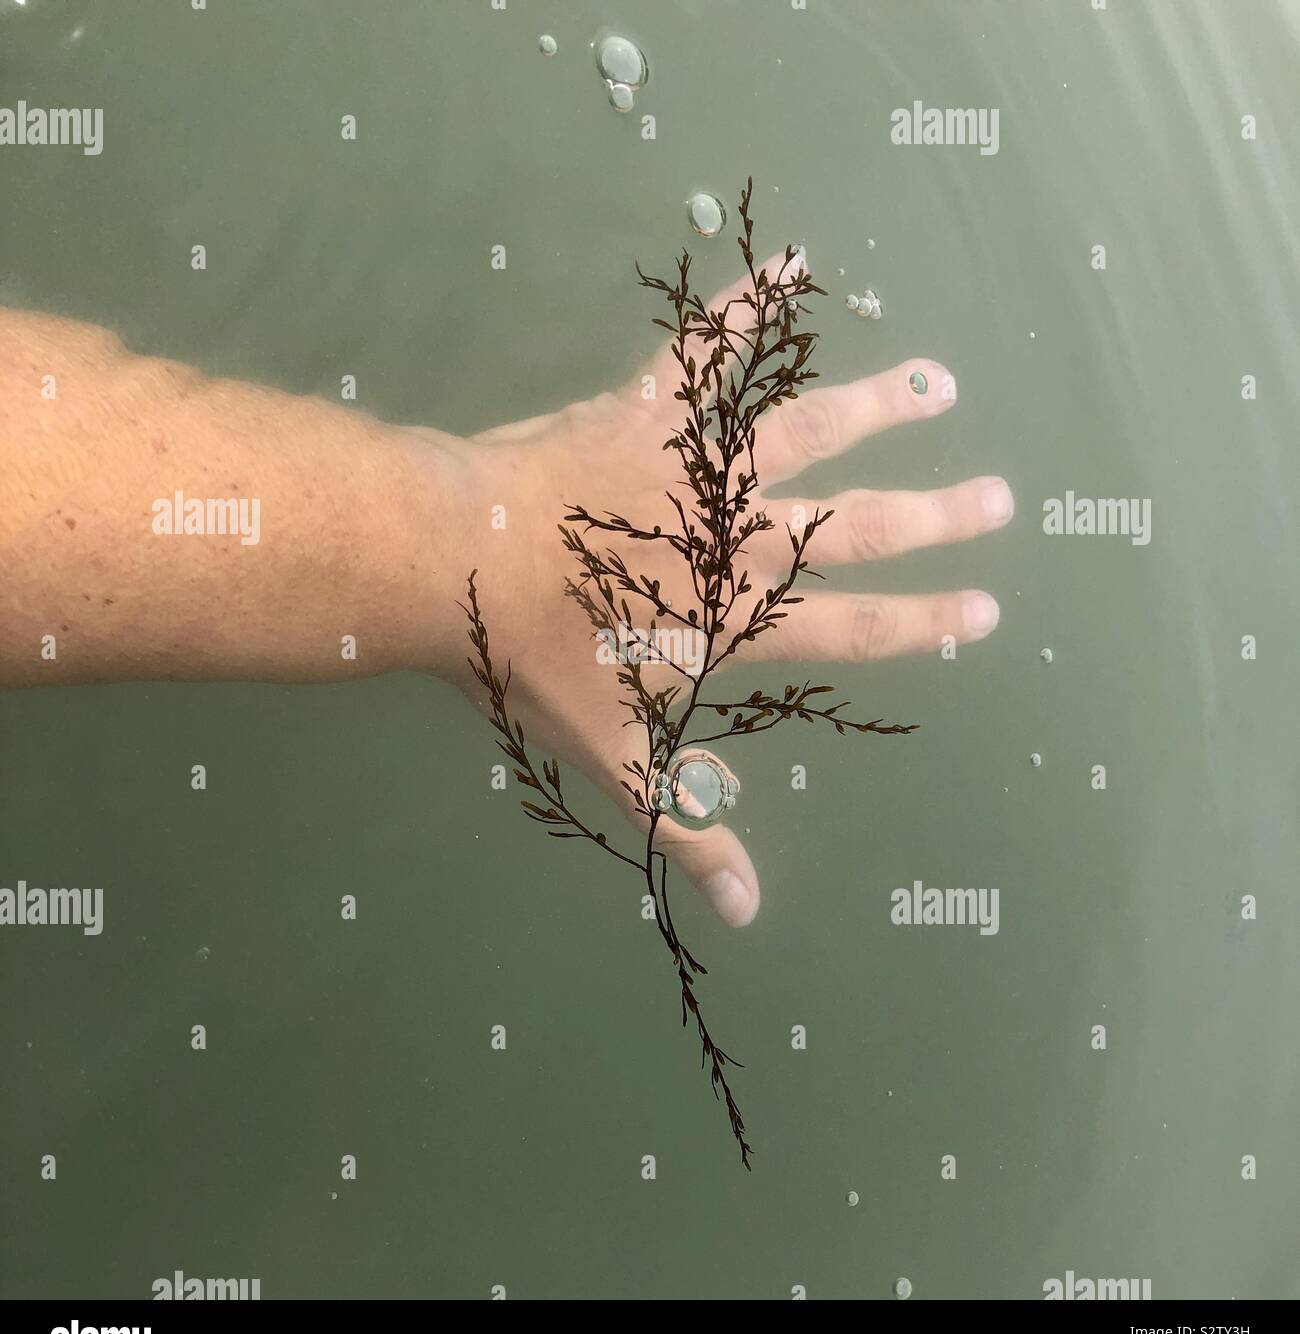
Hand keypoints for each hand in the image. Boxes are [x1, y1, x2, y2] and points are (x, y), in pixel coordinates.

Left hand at [424, 253, 1012, 926]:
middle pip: (853, 526)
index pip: (852, 625)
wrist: (446, 559)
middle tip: (1000, 498)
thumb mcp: (611, 756)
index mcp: (734, 614)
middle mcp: (734, 534)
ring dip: (876, 405)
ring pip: (804, 429)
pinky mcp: (645, 410)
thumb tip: (747, 916)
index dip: (924, 621)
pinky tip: (796, 261)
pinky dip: (749, 306)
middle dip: (932, 516)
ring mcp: (693, 464)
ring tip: (940, 381)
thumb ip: (685, 825)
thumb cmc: (526, 658)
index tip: (987, 608)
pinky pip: (707, 348)